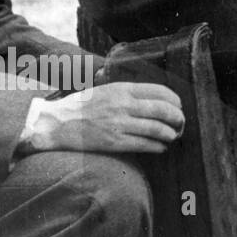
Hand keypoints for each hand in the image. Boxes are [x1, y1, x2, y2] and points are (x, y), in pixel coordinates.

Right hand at [21, 82, 183, 155]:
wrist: (55, 123)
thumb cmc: (82, 106)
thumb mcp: (106, 89)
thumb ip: (129, 92)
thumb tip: (155, 98)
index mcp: (123, 89)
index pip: (160, 91)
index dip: (175, 100)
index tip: (179, 106)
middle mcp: (123, 105)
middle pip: (163, 110)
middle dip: (178, 118)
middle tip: (181, 122)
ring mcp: (119, 124)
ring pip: (156, 129)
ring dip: (170, 134)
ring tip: (173, 136)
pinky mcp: (113, 142)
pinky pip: (143, 144)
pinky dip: (157, 146)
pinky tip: (161, 147)